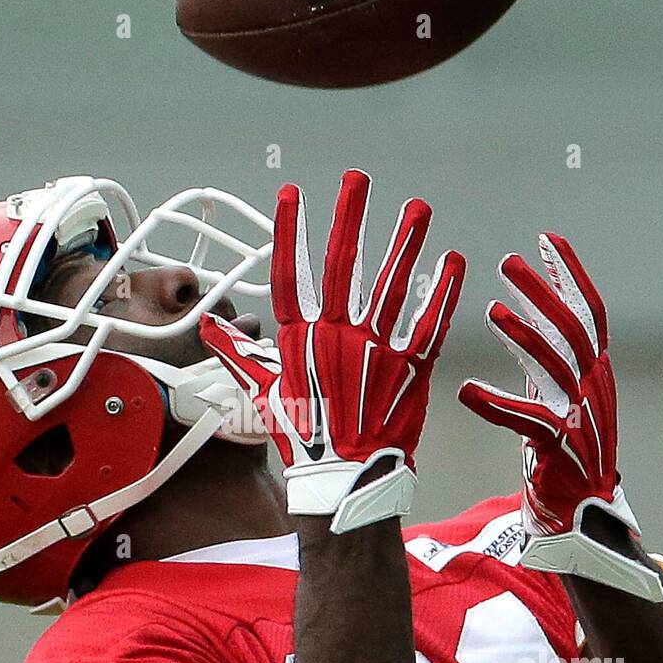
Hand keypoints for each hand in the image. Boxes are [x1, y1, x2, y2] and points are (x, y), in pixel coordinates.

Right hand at [200, 169, 464, 532]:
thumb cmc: (301, 438)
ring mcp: (375, 353)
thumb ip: (238, 355)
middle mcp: (336, 339)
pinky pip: (428, 324)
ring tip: (418, 207)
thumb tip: (210, 330)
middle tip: (359, 178)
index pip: (291, 274)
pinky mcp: (410, 371)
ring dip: (406, 243)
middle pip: (344, 266)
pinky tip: (452, 262)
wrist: (342, 484)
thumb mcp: (262, 394)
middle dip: (351, 217)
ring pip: (391, 287)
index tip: (293, 192)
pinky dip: (442, 293)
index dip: (292, 232)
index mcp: (298, 341)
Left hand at [458, 233, 662, 600]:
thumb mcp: (555, 394)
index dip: (569, 273)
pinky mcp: (560, 449)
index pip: (588, 310)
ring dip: (525, 334)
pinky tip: (466, 390)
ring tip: (493, 309)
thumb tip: (523, 311)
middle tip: (509, 260)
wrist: (579, 515)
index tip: (547, 239)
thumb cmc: (561, 454)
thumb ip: (542, 356)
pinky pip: (527, 420)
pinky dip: (495, 403)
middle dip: (543, 290)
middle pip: (573, 327)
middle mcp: (594, 389)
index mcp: (594, 372)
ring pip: (557, 365)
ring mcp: (581, 418)